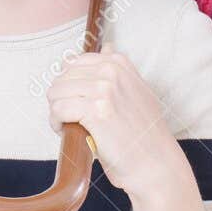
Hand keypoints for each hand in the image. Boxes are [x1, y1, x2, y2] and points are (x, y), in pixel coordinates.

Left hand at [45, 45, 187, 201]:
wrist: (156, 163)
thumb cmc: (143, 133)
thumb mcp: (137, 91)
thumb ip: (120, 71)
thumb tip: (107, 46)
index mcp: (119, 63)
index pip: (73, 63)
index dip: (68, 85)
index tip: (74, 101)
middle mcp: (111, 71)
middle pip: (62, 77)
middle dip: (60, 98)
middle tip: (69, 117)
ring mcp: (104, 90)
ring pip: (56, 93)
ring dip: (56, 111)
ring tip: (66, 125)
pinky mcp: (95, 112)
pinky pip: (58, 110)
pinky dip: (56, 122)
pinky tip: (64, 131)